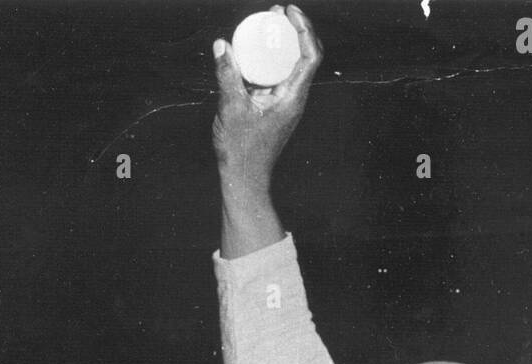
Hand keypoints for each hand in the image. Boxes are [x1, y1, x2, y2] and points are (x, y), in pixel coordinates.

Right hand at [212, 4, 321, 185]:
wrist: (243, 179)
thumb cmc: (240, 150)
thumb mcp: (230, 108)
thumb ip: (228, 75)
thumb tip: (221, 45)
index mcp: (293, 98)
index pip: (310, 55)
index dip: (304, 29)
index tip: (288, 12)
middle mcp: (294, 99)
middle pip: (303, 56)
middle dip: (292, 31)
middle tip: (275, 12)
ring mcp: (285, 104)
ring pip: (288, 67)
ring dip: (280, 45)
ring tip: (265, 24)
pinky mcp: (274, 109)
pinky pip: (274, 78)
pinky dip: (266, 62)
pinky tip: (250, 53)